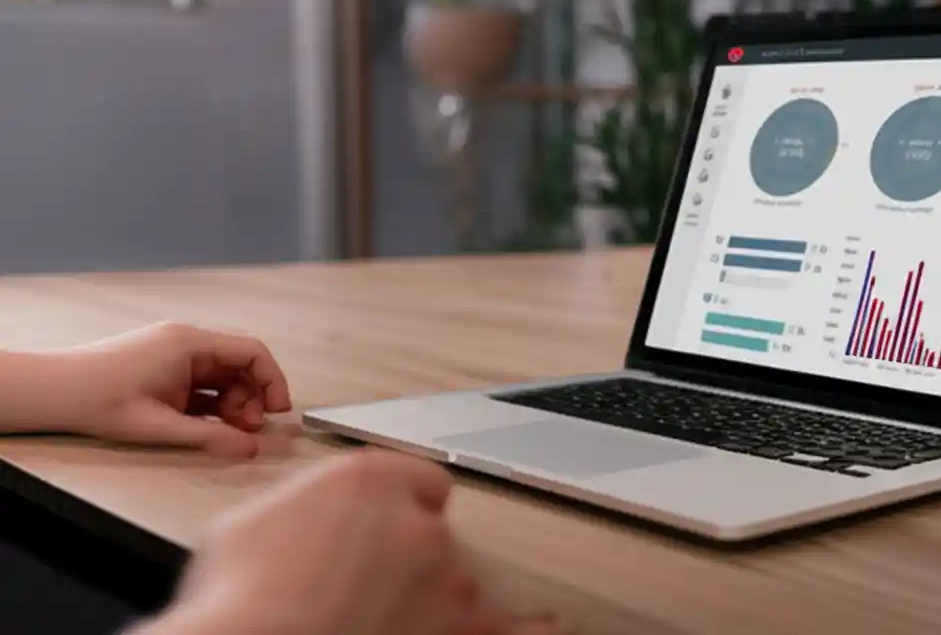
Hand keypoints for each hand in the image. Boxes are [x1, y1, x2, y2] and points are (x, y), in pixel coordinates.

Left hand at [14, 322, 291, 456]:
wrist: (55, 392)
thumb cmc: (100, 401)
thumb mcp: (159, 426)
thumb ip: (209, 437)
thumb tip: (250, 450)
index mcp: (190, 344)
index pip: (251, 353)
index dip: (273, 381)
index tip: (278, 411)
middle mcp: (187, 342)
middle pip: (240, 365)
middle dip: (252, 397)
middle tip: (247, 430)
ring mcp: (175, 354)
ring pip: (223, 376)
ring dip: (234, 403)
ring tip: (229, 432)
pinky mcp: (166, 368)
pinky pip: (203, 383)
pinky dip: (214, 403)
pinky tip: (211, 426)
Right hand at [134, 452, 565, 634]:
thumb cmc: (236, 602)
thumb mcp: (248, 526)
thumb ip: (300, 510)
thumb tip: (306, 524)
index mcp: (368, 478)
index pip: (416, 481)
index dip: (400, 509)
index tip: (389, 531)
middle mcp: (420, 518)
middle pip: (433, 532)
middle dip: (407, 558)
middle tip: (360, 593)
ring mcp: (447, 576)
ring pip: (458, 582)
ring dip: (433, 601)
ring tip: (380, 621)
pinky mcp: (461, 627)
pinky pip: (514, 625)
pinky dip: (529, 629)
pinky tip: (548, 628)